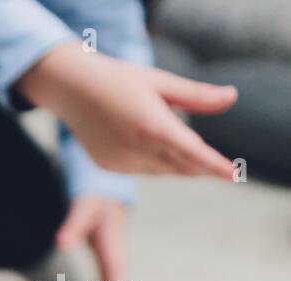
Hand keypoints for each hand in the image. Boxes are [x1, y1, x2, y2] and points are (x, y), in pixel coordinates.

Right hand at [16, 40, 236, 177]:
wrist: (72, 90)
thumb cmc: (119, 79)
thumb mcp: (160, 82)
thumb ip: (197, 95)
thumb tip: (231, 97)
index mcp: (153, 125)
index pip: (193, 152)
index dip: (215, 165)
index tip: (234, 175)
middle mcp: (136, 149)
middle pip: (180, 167)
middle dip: (200, 167)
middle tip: (219, 167)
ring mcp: (120, 161)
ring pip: (162, 171)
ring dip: (176, 162)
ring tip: (176, 145)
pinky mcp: (109, 166)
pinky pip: (141, 170)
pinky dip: (153, 162)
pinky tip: (144, 143)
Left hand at [55, 196, 126, 280]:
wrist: (105, 189)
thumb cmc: (93, 199)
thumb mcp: (82, 208)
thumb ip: (72, 225)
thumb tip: (61, 244)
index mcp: (111, 240)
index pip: (113, 269)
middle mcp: (116, 249)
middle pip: (118, 278)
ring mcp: (114, 252)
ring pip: (117, 279)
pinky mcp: (109, 254)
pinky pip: (112, 276)